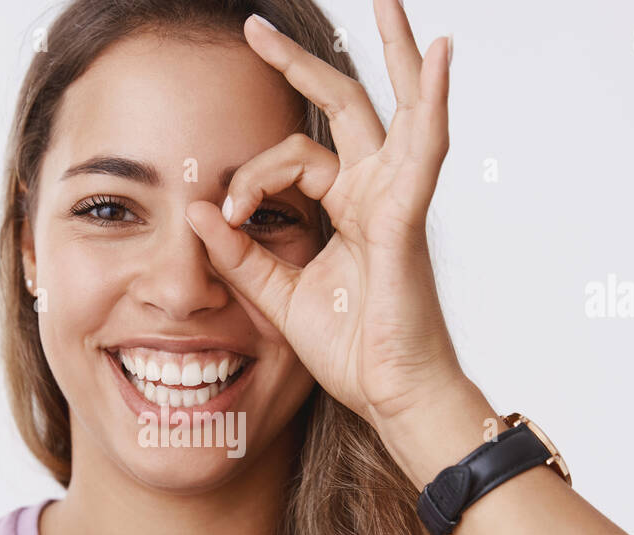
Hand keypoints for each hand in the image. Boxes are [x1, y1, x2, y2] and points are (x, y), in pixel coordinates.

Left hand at [184, 0, 468, 436]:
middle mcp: (373, 193)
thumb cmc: (351, 351)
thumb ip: (239, 255)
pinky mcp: (406, 218)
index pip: (293, 159)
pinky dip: (432, 101)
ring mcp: (395, 199)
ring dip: (392, 52)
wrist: (390, 396)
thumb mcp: (277, 295)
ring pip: (390, 108)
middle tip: (255, 28)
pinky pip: (423, 149)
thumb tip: (195, 211)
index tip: (222, 217)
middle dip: (299, 63)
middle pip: (343, 107)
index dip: (249, 179)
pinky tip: (438, 56)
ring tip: (388, 0)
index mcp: (346, 209)